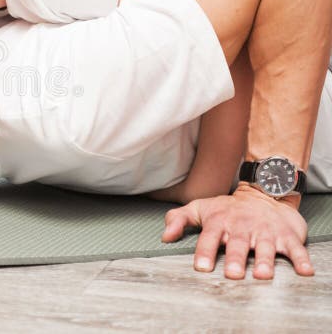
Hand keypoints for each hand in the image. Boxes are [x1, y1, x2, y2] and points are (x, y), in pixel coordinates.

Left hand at [161, 183, 312, 278]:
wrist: (265, 194)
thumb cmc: (228, 209)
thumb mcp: (200, 208)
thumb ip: (179, 220)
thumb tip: (164, 236)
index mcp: (220, 222)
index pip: (209, 237)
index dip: (204, 252)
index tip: (201, 268)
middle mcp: (242, 227)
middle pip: (237, 245)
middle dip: (235, 259)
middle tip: (232, 275)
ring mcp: (265, 231)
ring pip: (264, 247)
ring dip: (264, 260)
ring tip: (262, 274)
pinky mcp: (287, 236)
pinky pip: (295, 248)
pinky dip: (301, 259)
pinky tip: (304, 271)